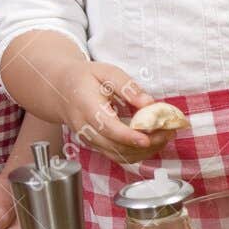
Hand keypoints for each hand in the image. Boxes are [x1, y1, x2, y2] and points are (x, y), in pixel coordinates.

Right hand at [58, 61, 172, 165]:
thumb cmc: (84, 78)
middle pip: (115, 145)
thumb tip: (149, 103)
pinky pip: (116, 156)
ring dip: (143, 151)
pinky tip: (152, 143)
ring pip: (117, 155)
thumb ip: (128, 87)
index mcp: (86, 107)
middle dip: (144, 143)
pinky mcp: (96, 145)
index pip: (108, 127)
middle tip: (167, 132)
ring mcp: (90, 140)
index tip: (147, 138)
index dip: (128, 135)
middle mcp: (85, 128)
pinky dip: (136, 153)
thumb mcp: (106, 72)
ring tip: (164, 136)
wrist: (60, 89)